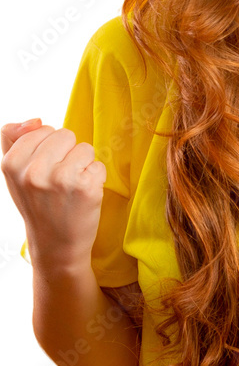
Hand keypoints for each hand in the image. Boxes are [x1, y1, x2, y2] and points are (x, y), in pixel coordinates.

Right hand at [1, 118, 106, 272]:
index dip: (48, 149)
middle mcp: (34, 170)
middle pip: (65, 134)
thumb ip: (14, 138)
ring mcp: (61, 179)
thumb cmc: (37, 204)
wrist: (56, 245)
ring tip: (71, 188)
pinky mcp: (86, 188)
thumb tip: (36, 120)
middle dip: (67, 153)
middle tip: (59, 181)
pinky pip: (99, 165)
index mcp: (12, 163)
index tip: (43, 172)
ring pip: (85, 148)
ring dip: (83, 165)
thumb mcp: (14, 172)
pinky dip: (95, 178)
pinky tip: (83, 196)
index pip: (43, 129)